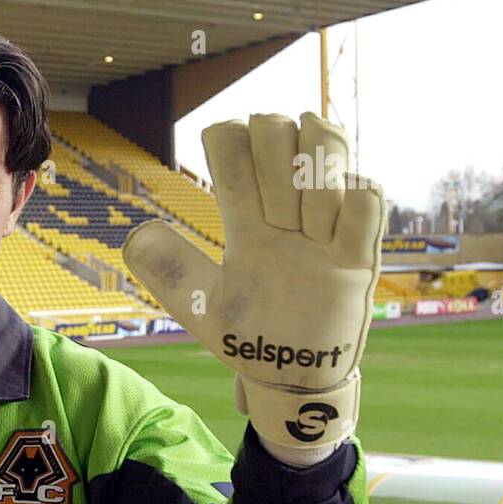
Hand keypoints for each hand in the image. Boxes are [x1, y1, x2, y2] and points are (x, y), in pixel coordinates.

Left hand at [124, 112, 383, 451]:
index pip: (232, 137)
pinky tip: (337, 237)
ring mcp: (325, 223)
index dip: (229, 143)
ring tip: (309, 231)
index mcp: (243, 215)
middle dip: (272, 160)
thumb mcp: (199, 305)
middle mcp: (284, 207)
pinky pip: (367, 192)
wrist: (291, 378)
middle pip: (279, 125)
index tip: (232, 191)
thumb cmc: (247, 337)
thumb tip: (135, 232)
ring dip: (315, 182)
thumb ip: (169, 268)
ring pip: (326, 145)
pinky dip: (350, 205)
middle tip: (275, 218)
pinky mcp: (361, 249)